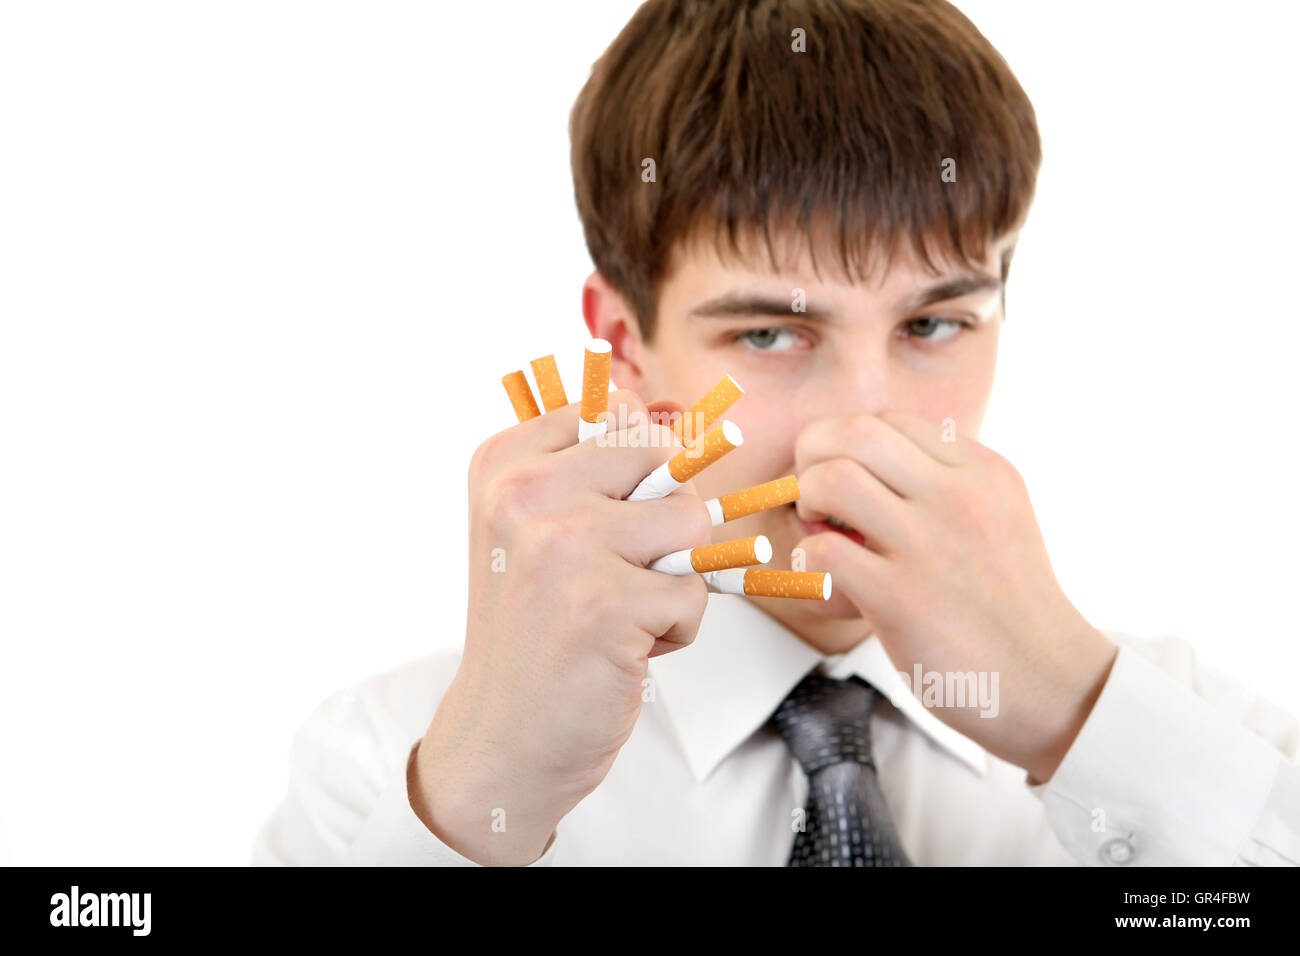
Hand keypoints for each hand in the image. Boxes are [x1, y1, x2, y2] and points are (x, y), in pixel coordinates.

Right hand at [411, 390, 711, 864]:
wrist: (503, 736)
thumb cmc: (535, 630)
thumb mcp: (531, 528)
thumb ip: (591, 469)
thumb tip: (691, 426)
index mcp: (505, 462)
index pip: (616, 411)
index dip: (638, 466)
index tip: (608, 514)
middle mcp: (525, 493)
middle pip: (663, 457)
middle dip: (664, 519)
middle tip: (616, 570)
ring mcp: (564, 546)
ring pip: (691, 522)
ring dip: (674, 576)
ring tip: (620, 610)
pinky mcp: (607, 603)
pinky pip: (695, 590)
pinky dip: (677, 627)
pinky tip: (623, 648)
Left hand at [793, 410, 1117, 783]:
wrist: (1054, 685)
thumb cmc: (1011, 607)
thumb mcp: (998, 518)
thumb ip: (944, 486)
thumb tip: (864, 468)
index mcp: (984, 471)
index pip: (890, 421)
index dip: (847, 444)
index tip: (844, 480)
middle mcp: (958, 496)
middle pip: (853, 431)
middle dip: (813, 456)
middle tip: (815, 499)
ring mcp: (929, 544)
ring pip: (831, 478)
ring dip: (807, 501)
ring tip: (820, 533)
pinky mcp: (900, 597)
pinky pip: (822, 551)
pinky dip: (808, 562)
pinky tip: (827, 581)